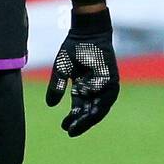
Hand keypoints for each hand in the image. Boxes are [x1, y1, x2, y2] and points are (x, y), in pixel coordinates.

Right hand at [46, 7, 119, 136]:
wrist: (87, 32)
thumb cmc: (73, 49)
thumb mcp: (61, 70)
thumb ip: (56, 87)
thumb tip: (51, 105)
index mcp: (84, 90)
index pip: (80, 110)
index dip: (73, 120)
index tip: (65, 128)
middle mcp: (96, 90)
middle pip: (91, 112)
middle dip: (82, 122)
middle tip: (72, 131)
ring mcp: (106, 85)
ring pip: (100, 107)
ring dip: (90, 116)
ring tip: (79, 124)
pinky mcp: (112, 78)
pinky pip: (106, 94)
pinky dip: (97, 100)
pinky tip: (85, 105)